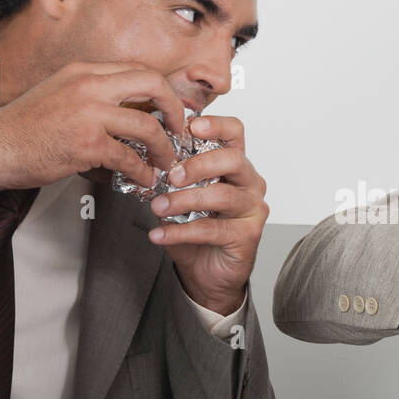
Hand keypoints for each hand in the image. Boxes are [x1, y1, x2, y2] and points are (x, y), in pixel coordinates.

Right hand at [0, 61, 189, 200]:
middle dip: (175, 109)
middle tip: (179, 130)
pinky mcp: (86, 143)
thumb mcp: (59, 94)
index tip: (170, 110)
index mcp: (83, 70)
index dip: (162, 90)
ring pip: (147, 125)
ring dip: (164, 148)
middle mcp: (88, 85)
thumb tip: (128, 111)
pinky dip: (143, 171)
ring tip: (166, 163)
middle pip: (153, 84)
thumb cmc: (22, 129)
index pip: (138, 70)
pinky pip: (130, 157)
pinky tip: (144, 179)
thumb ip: (92, 96)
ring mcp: (88, 113)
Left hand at [146, 114, 267, 314]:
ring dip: (184, 200)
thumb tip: (145, 159)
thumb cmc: (197, 229)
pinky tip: (160, 234)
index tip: (190, 126)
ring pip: (222, 195)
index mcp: (234, 165)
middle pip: (233, 159)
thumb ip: (172, 177)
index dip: (216, 125)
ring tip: (158, 207)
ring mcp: (253, 208)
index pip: (235, 132)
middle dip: (198, 164)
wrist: (207, 273)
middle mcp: (249, 182)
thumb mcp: (181, 196)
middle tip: (170, 176)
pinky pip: (212, 229)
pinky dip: (181, 232)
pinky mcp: (248, 235)